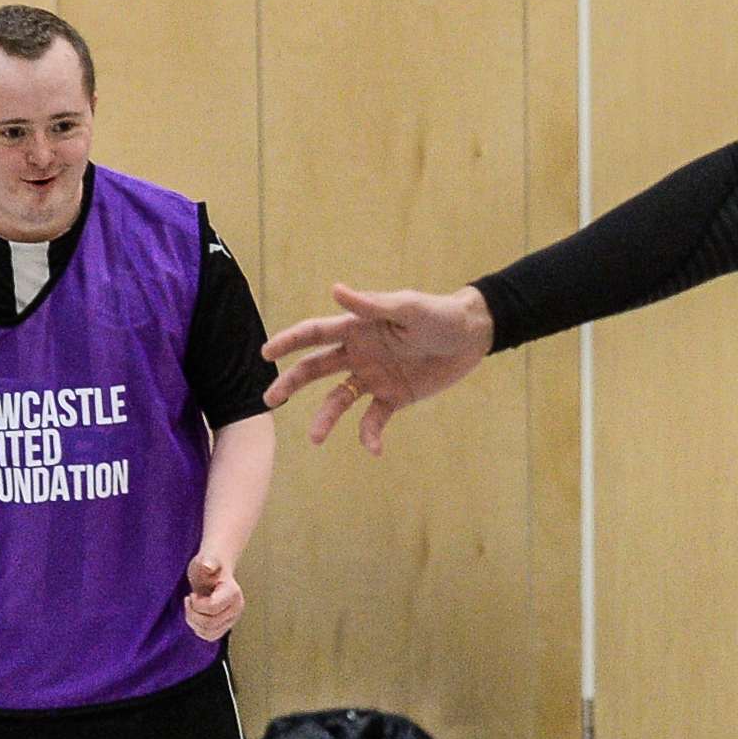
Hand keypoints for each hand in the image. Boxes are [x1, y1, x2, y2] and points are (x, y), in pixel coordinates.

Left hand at [182, 553, 245, 642]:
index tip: (192, 594)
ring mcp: (232, 619)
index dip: (196, 604)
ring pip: (209, 632)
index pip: (212, 608)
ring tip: (191, 608)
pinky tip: (195, 616)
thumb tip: (208, 566)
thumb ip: (208, 562)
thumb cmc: (208, 565)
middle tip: (189, 601)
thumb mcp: (205, 560)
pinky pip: (210, 636)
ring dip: (194, 622)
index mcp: (233, 593)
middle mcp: (236, 609)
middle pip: (210, 623)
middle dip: (193, 613)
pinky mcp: (225, 626)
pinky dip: (198, 629)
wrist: (214, 572)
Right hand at [261, 282, 491, 452]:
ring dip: (325, 417)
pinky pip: (374, 419)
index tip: (266, 353)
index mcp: (356, 328)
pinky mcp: (394, 397)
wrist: (471, 336)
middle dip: (291, 383)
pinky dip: (370, 434)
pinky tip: (373, 448)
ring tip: (315, 438)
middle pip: (315, 369)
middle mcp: (357, 354)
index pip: (314, 334)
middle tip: (269, 399)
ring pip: (339, 399)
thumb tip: (335, 290)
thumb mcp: (407, 307)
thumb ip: (372, 305)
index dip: (289, 341)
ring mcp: (373, 377)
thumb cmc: (439, 313)